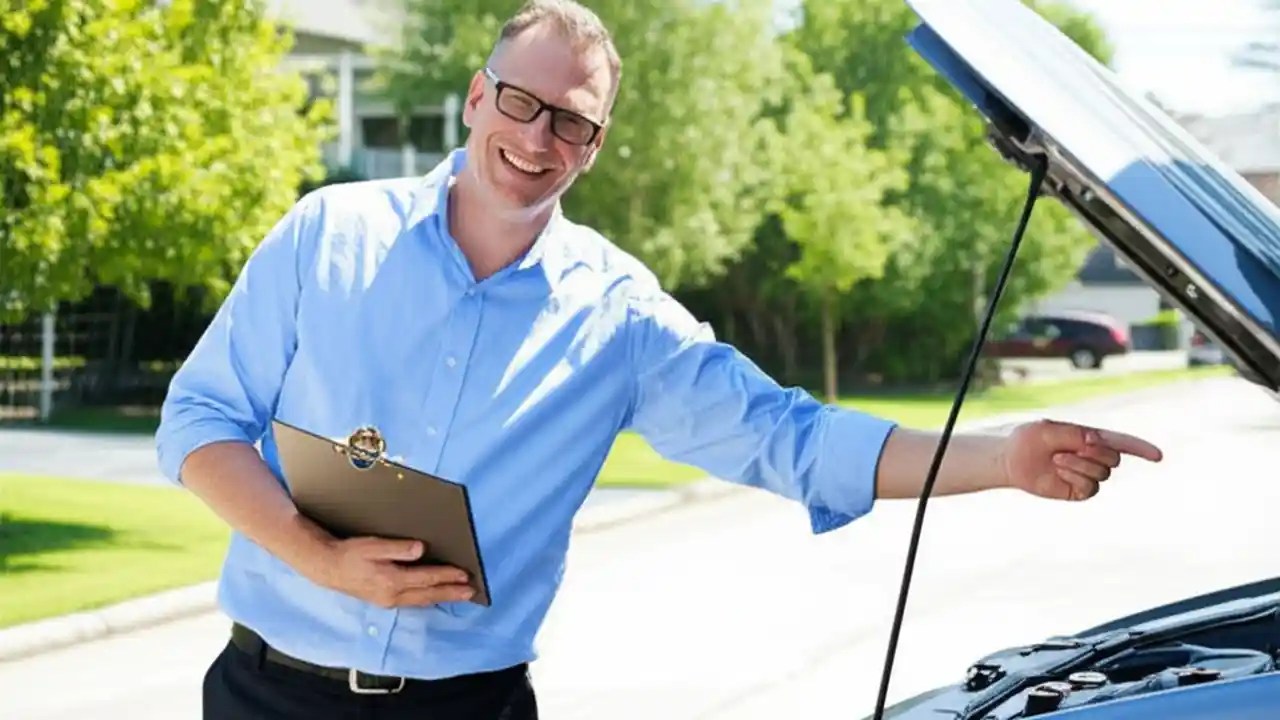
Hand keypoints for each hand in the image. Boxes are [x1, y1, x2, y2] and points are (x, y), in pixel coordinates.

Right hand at [309, 537, 475, 607]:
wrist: (327, 568)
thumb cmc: (350, 553)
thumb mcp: (372, 546)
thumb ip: (397, 548)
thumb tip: (420, 549)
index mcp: (391, 581)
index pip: (427, 579)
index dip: (447, 576)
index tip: (465, 575)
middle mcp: (392, 595)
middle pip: (428, 594)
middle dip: (451, 592)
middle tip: (472, 592)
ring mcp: (388, 600)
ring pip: (422, 600)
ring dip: (442, 597)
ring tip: (460, 595)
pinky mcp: (385, 600)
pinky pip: (413, 601)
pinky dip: (428, 598)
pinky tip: (435, 596)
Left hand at [1001, 419, 1163, 500]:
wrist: (1011, 458)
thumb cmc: (1029, 439)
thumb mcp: (1051, 429)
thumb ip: (1076, 434)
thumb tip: (1096, 442)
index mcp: (1091, 438)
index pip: (1123, 443)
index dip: (1142, 449)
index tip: (1158, 456)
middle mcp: (1093, 457)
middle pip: (1115, 459)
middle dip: (1096, 452)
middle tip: (1074, 447)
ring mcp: (1087, 474)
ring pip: (1103, 473)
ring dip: (1080, 464)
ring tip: (1057, 458)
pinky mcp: (1078, 490)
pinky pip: (1091, 488)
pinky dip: (1076, 477)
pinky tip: (1060, 471)